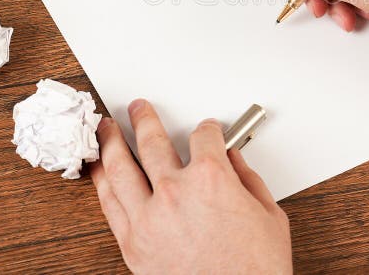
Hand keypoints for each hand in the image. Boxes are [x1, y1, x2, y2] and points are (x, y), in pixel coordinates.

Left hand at [90, 100, 292, 274]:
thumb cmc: (254, 269)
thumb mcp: (269, 214)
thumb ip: (249, 180)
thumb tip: (234, 163)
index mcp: (212, 178)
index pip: (203, 136)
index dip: (208, 129)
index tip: (207, 131)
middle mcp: (176, 191)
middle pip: (152, 141)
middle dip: (145, 119)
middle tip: (139, 109)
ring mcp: (150, 217)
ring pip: (120, 167)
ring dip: (111, 141)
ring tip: (106, 128)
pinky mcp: (132, 243)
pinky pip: (110, 203)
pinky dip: (102, 181)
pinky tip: (100, 169)